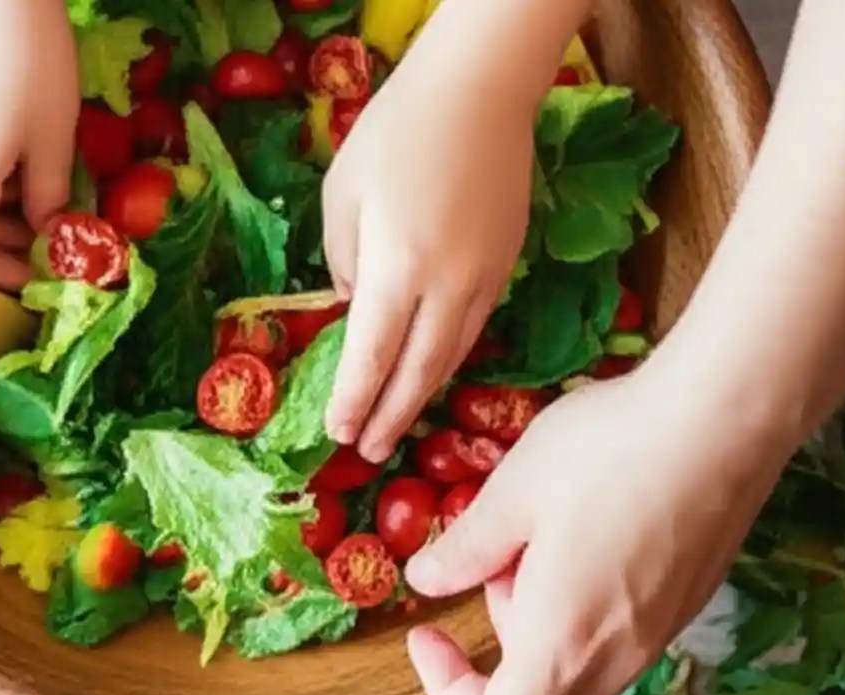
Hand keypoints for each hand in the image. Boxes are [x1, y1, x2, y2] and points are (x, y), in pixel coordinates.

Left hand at [321, 56, 536, 462]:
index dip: (355, 401)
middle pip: (417, 372)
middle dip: (390, 417)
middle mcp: (447, 287)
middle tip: (366, 452)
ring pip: (451, 356)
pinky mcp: (506, 265)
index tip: (338, 433)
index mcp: (398, 269)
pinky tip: (431, 371)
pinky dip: (448, 360)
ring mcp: (485, 279)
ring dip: (421, 396)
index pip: (372, 357)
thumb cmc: (395, 135)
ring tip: (396, 427)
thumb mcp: (342, 196)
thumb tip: (354, 308)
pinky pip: (473, 329)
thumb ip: (343, 262)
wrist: (480, 93)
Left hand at [402, 371, 788, 694]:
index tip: (426, 634)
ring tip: (545, 529)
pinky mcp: (686, 602)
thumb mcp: (511, 493)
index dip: (451, 689)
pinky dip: (586, 600)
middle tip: (498, 558)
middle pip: (543, 694)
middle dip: (502, 637)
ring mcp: (660, 632)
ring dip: (544, 615)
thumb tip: (425, 578)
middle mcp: (617, 655)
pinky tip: (590, 524)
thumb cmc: (608, 451)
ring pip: (583, 661)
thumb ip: (464, 550)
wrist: (725, 418)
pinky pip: (620, 631)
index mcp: (561, 642)